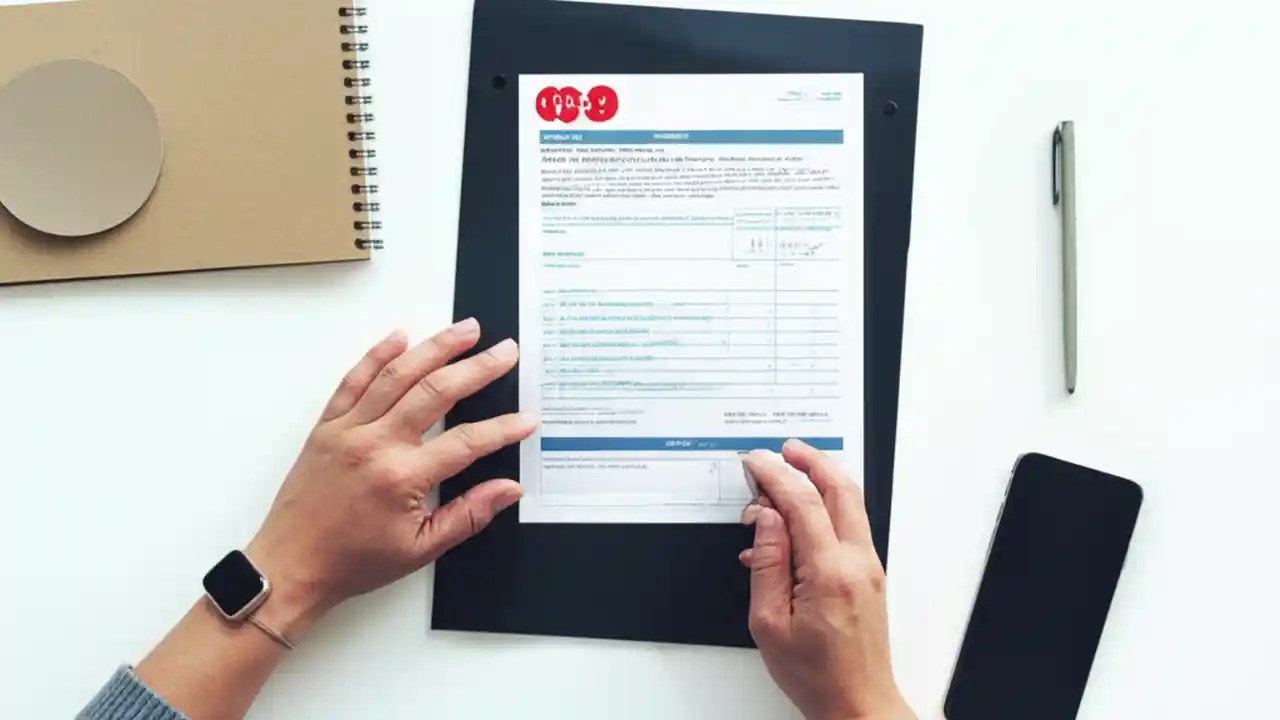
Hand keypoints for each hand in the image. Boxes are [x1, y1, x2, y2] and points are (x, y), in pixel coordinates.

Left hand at [245, 319, 534, 639]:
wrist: (290, 567)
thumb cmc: (351, 562)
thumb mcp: (420, 549)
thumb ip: (469, 515)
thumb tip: (508, 489)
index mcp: (401, 477)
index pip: (466, 442)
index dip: (502, 428)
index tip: (527, 419)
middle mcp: (374, 444)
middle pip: (435, 391)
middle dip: (476, 367)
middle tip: (504, 352)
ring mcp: (347, 430)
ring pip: (397, 374)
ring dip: (435, 347)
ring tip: (465, 330)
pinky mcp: (326, 427)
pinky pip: (353, 380)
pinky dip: (377, 355)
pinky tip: (400, 338)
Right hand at [741, 441, 913, 719]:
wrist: (858, 703)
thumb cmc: (815, 675)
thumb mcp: (769, 623)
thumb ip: (767, 563)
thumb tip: (766, 519)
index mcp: (829, 572)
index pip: (802, 503)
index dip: (775, 475)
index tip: (755, 462)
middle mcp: (856, 562)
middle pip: (840, 488)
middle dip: (810, 460)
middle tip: (782, 449)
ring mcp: (868, 566)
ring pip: (850, 502)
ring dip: (820, 479)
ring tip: (786, 474)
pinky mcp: (869, 574)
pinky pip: (847, 526)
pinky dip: (823, 508)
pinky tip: (792, 522)